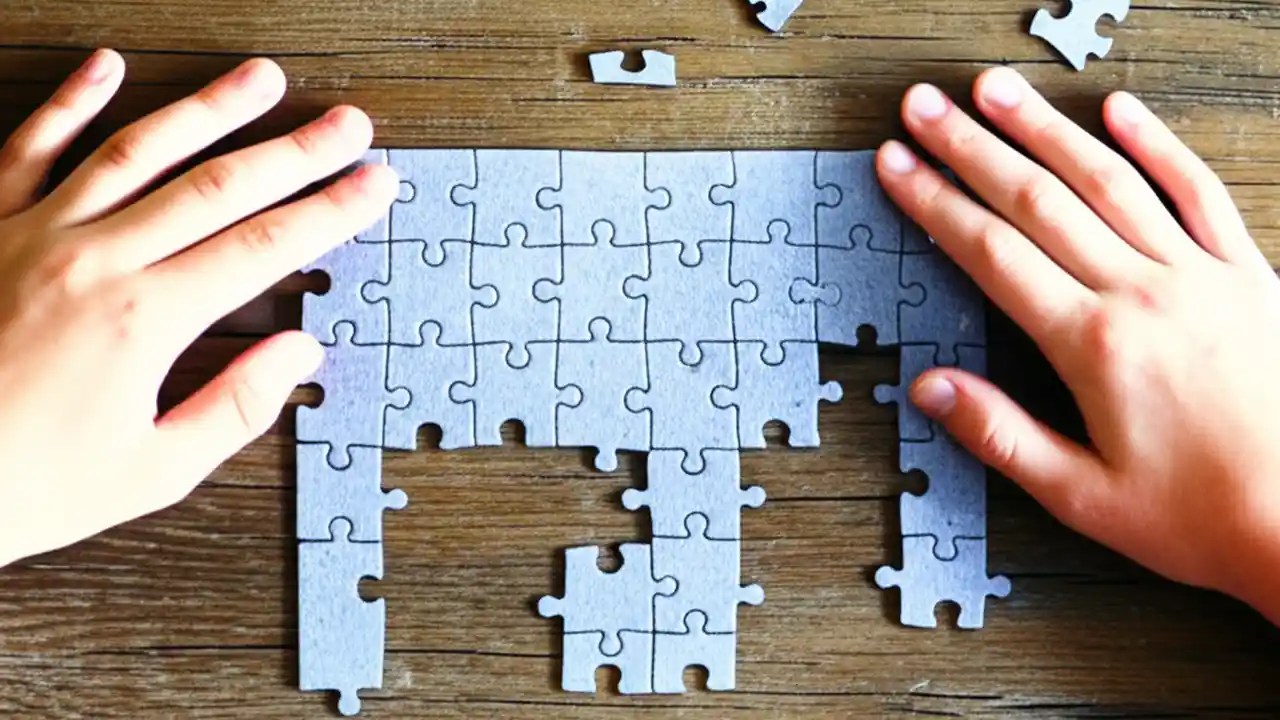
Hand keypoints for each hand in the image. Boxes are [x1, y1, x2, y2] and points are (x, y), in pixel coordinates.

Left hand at [0, 50, 396, 566]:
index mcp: (144, 320)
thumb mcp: (150, 472)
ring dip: (208, 109)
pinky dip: (70, 103)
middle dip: (295, 152)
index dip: (331, 211)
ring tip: (260, 79)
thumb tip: (298, 354)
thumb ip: (233, 408)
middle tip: (346, 124)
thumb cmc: (22, 483)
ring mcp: (35, 233)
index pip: (265, 246)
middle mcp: (95, 260)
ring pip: (139, 150)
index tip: (373, 185)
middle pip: (219, 187)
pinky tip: (107, 68)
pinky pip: (30, 147)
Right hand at [875, 67, 1279, 620]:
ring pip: (1108, 180)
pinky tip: (1119, 110)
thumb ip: (1000, 434)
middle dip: (971, 147)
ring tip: (998, 91)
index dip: (934, 203)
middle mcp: (1143, 294)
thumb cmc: (1203, 517)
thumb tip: (931, 388)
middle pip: (1037, 200)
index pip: (992, 253)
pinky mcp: (1246, 276)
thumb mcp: (1081, 496)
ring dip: (1045, 129)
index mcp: (1093, 345)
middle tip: (924, 108)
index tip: (897, 166)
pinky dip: (1158, 144)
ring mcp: (1199, 276)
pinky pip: (1196, 192)